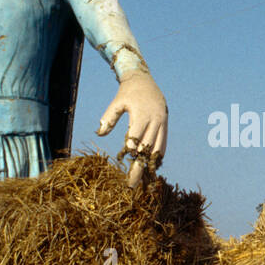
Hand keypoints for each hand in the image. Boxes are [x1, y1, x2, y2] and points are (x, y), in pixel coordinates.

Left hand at [97, 71, 167, 187]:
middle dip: (139, 165)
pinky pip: (163, 144)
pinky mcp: (165, 126)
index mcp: (142, 114)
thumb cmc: (128, 93)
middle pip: (146, 147)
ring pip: (157, 148)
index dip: (131, 147)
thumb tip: (99, 134)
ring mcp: (161, 124)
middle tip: (132, 183)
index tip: (125, 159)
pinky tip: (152, 168)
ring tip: (144, 180)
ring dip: (150, 164)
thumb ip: (109, 117)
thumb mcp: (117, 102)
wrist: (145, 81)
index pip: (136, 134)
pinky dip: (158, 156)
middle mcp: (154, 120)